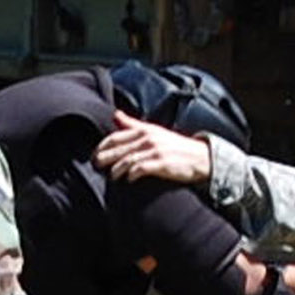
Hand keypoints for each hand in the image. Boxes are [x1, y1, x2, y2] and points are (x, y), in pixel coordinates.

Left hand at [96, 109, 213, 184]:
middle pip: (118, 149)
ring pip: (127, 160)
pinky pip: (141, 169)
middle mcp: (148, 138)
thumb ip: (133, 125)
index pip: (115, 137)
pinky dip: (132, 175)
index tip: (94, 156)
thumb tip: (115, 114)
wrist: (201, 158)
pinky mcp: (163, 163)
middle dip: (104, 158)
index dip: (101, 147)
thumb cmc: (174, 146)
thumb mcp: (153, 131)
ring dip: (116, 169)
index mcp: (144, 130)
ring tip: (112, 177)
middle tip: (96, 167)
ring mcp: (156, 151)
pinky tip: (129, 180)